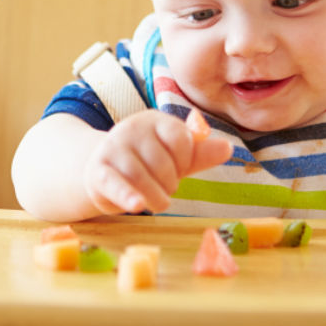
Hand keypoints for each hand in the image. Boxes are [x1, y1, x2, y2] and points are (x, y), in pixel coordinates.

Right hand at [82, 109, 232, 214]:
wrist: (103, 171)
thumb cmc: (148, 164)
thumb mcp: (177, 157)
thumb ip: (201, 153)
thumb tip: (228, 148)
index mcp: (155, 120)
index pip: (180, 139)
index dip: (185, 161)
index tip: (179, 168)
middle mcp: (131, 129)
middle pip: (162, 161)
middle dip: (170, 181)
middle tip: (164, 186)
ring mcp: (112, 148)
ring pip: (142, 177)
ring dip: (156, 197)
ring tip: (158, 202)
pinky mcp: (97, 171)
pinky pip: (114, 183)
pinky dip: (127, 196)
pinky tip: (137, 206)